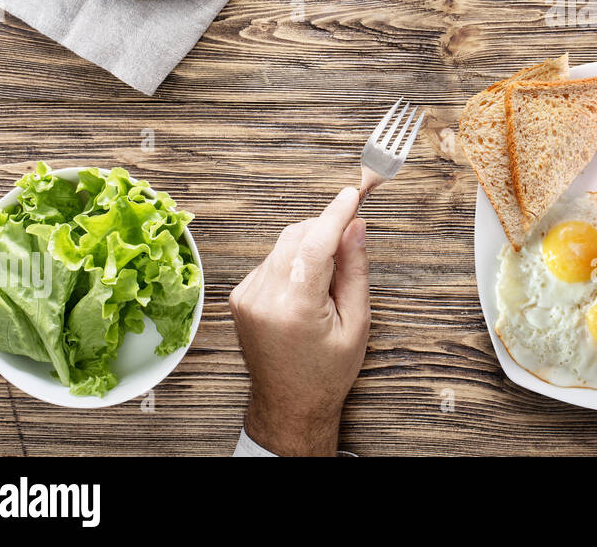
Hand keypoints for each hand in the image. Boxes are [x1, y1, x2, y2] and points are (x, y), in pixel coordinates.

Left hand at [229, 187, 370, 455]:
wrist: (289, 402)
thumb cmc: (326, 371)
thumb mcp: (356, 323)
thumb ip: (354, 270)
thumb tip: (355, 227)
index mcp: (296, 308)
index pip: (316, 244)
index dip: (336, 213)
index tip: (353, 194)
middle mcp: (264, 298)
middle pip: (298, 236)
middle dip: (326, 229)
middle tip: (349, 245)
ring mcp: (247, 296)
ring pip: (284, 243)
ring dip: (309, 245)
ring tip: (326, 282)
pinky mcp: (240, 295)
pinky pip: (271, 258)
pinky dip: (292, 260)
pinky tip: (305, 287)